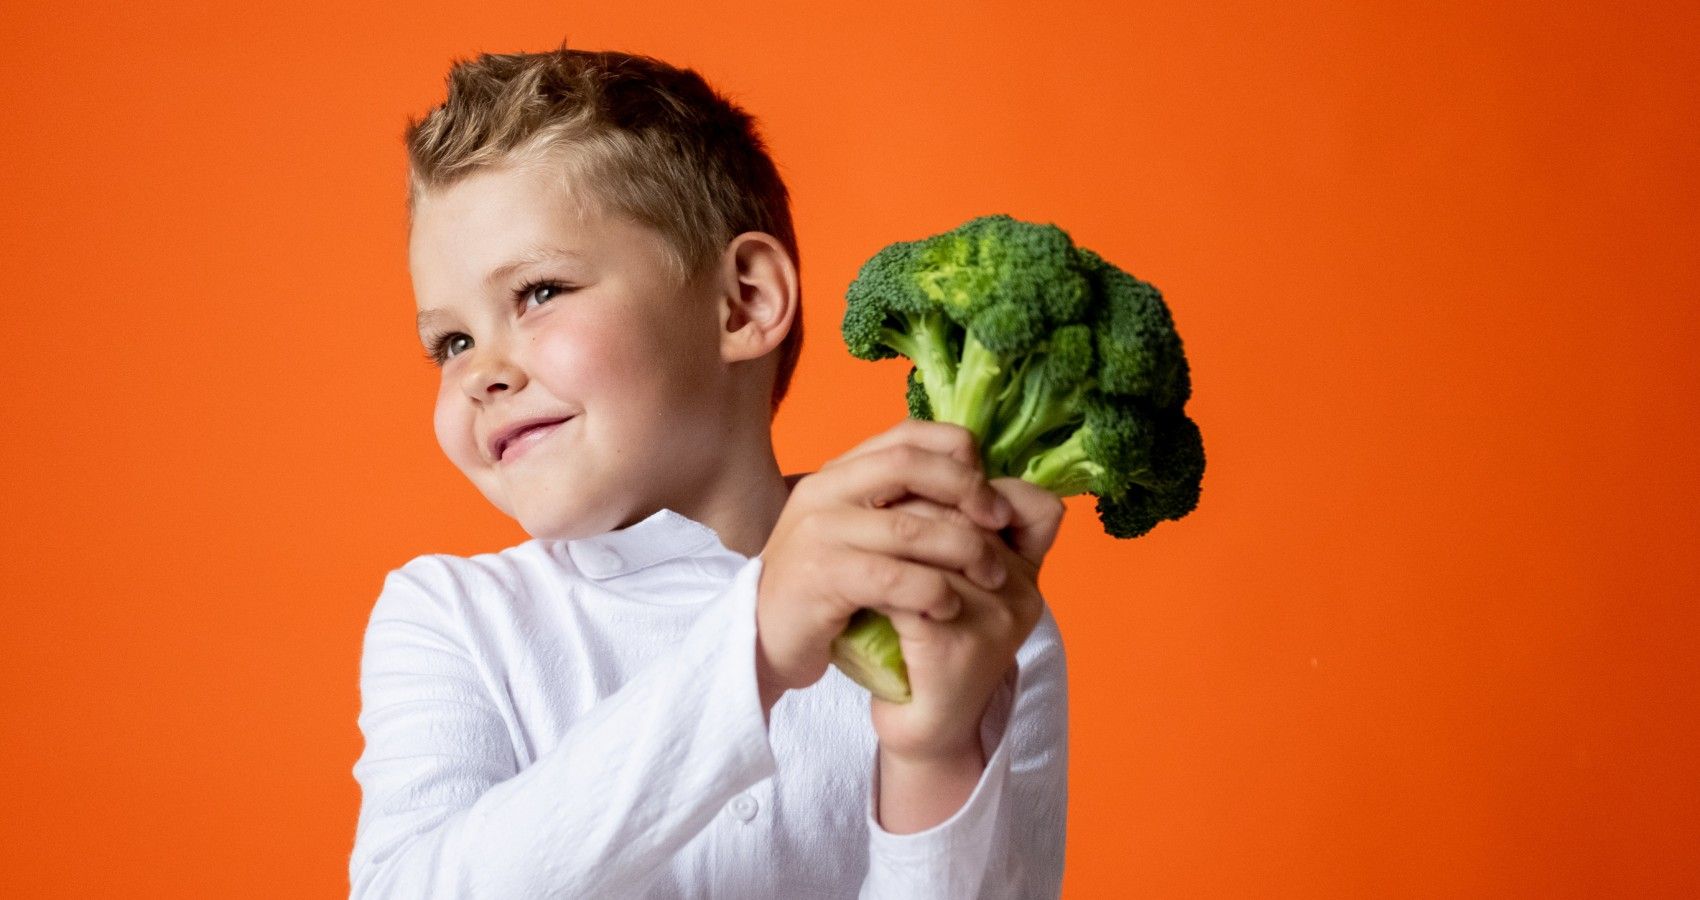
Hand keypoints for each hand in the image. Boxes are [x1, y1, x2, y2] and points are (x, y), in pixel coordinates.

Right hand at [756, 421, 1013, 706]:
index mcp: (838, 473)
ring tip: (992, 577)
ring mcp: (818, 532)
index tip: (991, 493)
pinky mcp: (819, 578)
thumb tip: (983, 492)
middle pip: (909, 465)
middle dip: (968, 490)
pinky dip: (932, 591)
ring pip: (910, 526)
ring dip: (964, 550)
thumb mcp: (860, 536)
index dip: (958, 452)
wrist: (764, 641)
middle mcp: (824, 491)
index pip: (906, 434)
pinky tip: (949, 609)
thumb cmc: (827, 591)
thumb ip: (903, 508)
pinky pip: (892, 577)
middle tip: (1000, 525)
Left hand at [869, 478, 1064, 764]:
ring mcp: (994, 621)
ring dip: (889, 537)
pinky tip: (856, 583)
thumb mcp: (958, 584)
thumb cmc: (934, 646)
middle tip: (870, 510)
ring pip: (938, 544)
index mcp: (1030, 572)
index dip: (975, 486)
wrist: (926, 728)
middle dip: (912, 503)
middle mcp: (1023, 593)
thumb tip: (940, 460)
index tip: (920, 493)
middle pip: (967, 513)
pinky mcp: (957, 650)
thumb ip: (961, 533)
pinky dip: (879, 581)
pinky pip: (913, 590)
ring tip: (861, 540)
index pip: (1031, 502)